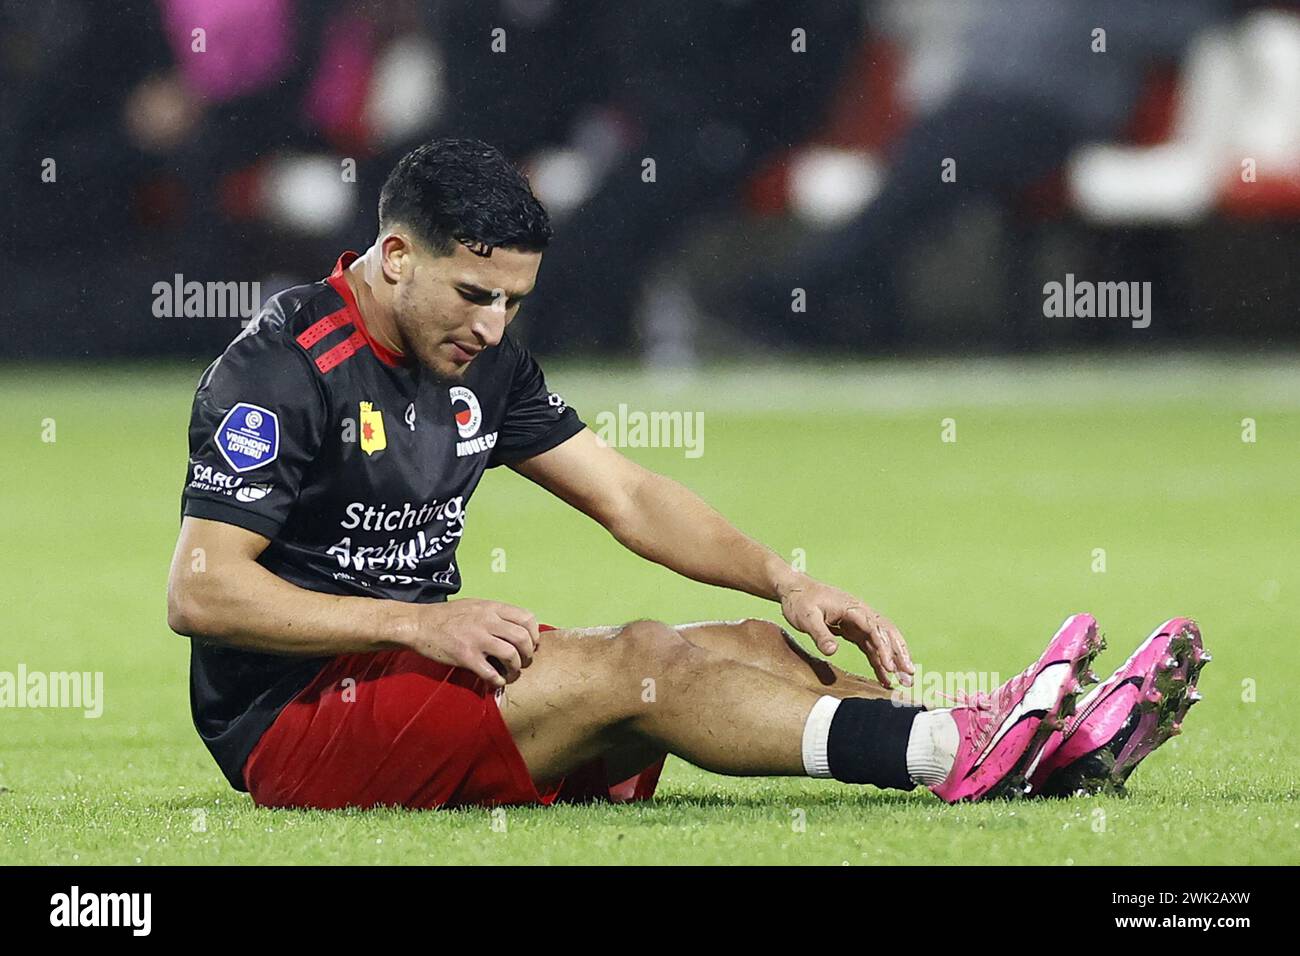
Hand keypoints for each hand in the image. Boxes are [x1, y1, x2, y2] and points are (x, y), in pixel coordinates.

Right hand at [400, 599, 539, 687]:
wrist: (418, 624)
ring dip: (516, 668)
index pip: (527, 617)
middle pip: (523, 638)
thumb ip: (495, 614)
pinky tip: (496, 681)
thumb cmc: (446, 616)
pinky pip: (491, 672)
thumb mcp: (474, 605)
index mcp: (491, 607)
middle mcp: (487, 621)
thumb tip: (516, 627)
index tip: (531, 643)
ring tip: (511, 673)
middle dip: (528, 654)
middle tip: (524, 661)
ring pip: (511, 655)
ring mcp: (476, 639)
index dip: (534, 633)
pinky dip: (498, 680)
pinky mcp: (465, 656)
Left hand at [778, 575, 913, 687]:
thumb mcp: (807, 617)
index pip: (875, 628)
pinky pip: (871, 647)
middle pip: (887, 634)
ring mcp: (859, 623)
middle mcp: (861, 614)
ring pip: (883, 642)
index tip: (890, 666)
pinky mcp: (854, 631)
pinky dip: (879, 662)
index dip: (884, 647)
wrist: (795, 590)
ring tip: (905, 681)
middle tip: (909, 675)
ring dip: (894, 660)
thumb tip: (832, 651)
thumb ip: (820, 634)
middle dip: (900, 654)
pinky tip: (885, 677)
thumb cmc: (800, 601)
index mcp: (853, 608)